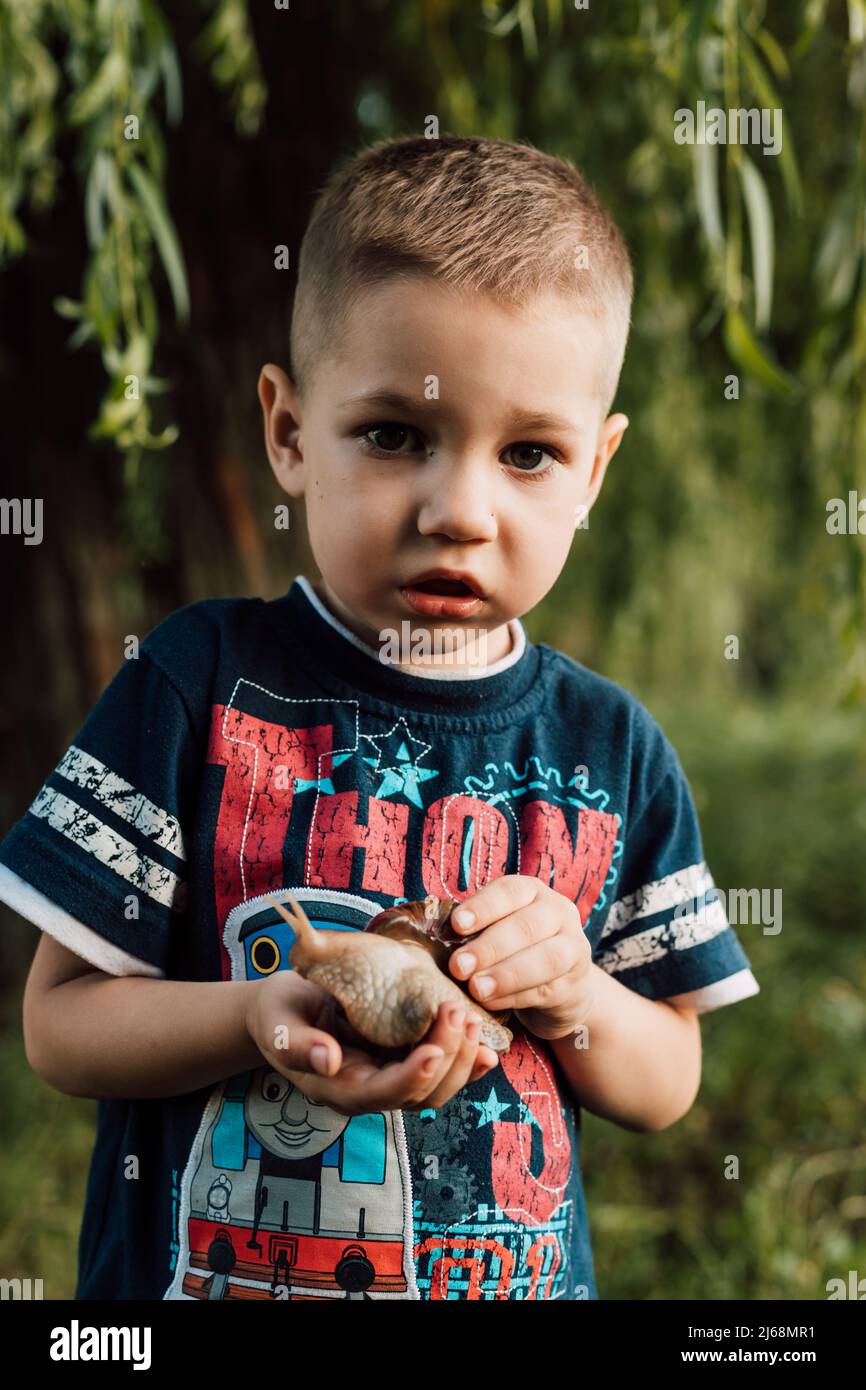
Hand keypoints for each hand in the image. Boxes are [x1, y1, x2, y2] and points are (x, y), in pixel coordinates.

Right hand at [244, 968, 499, 1116]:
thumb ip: (296, 1045)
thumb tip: (327, 1060)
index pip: (383, 1093)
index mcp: (339, 1089)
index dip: (411, 1076)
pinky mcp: (403, 1061)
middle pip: (421, 1093)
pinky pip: (442, 1070)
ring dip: (461, 1057)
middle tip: (457, 1012)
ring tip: (472, 1017)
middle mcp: (371, 1091)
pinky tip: (486, 1044)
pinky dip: (466, 1060)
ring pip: (438, 1086)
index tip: (432, 1049)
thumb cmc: (278, 1016)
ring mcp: (390, 1078)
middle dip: (447, 1056)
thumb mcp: (276, 1024)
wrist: (284, 1012)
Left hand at [447, 875, 596, 1040]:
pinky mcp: (574, 983)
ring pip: (544, 959)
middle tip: (458, 966)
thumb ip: (475, 930)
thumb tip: (435, 937)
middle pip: (526, 926)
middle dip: (489, 947)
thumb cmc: (516, 950)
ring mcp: (573, 948)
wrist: (562, 984)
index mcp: (533, 892)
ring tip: (475, 989)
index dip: (483, 907)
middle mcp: (558, 913)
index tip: (457, 925)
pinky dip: (515, 997)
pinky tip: (490, 1004)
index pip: (510, 892)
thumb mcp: (498, 929)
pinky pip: (545, 989)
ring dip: (506, 975)